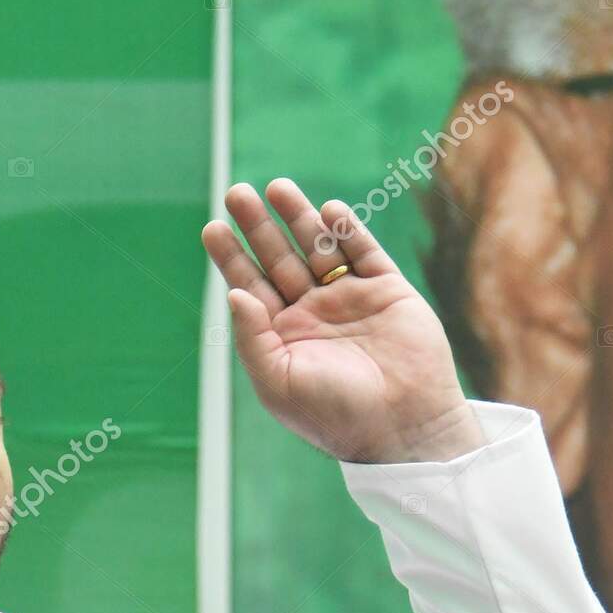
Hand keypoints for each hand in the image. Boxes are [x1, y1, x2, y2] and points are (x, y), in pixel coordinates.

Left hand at [201, 178, 484, 463]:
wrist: (400, 426)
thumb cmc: (332, 413)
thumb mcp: (278, 380)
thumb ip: (252, 337)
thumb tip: (233, 294)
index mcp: (281, 336)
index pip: (249, 287)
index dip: (231, 257)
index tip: (212, 228)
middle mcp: (312, 314)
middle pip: (278, 259)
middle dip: (258, 227)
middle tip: (236, 193)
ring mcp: (349, 299)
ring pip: (318, 248)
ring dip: (298, 217)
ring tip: (276, 187)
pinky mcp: (388, 291)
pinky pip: (364, 252)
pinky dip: (347, 230)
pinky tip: (327, 210)